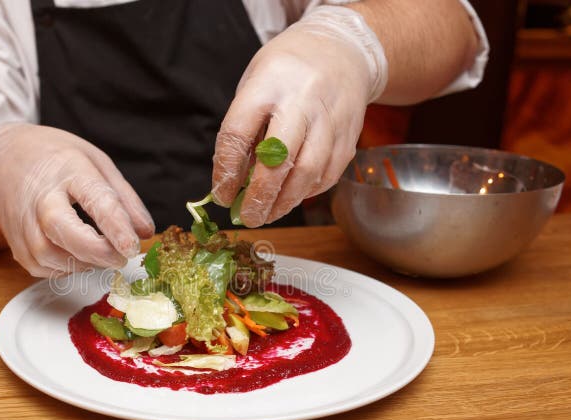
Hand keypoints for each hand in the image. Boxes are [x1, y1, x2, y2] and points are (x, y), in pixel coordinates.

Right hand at [0, 123, 153, 276]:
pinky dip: (67, 269)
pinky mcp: (17, 246)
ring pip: (52, 257)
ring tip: (102, 253)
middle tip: (121, 256)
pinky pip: (45, 269)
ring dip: (85, 263)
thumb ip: (124, 198)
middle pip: (65, 232)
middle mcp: (41, 199)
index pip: (95, 199)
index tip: (133, 245)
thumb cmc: (55, 160)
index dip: (116, 226)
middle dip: (97, 251)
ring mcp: (24, 224)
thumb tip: (145, 233)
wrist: (0, 160)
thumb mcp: (96, 162)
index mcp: (68, 170)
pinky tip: (79, 256)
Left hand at [211, 6, 387, 226]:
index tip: (221, 195)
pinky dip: (308, 192)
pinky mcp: (349, 136)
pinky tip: (293, 197)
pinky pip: (328, 174)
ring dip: (285, 202)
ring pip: (308, 171)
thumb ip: (245, 130)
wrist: (342, 50)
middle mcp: (302, 100)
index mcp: (268, 84)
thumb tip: (233, 182)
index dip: (227, 170)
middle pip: (279, 158)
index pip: (238, 133)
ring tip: (268, 214)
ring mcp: (330, 119)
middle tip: (247, 217)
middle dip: (260, 196)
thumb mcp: (255, 85)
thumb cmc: (287, 72)